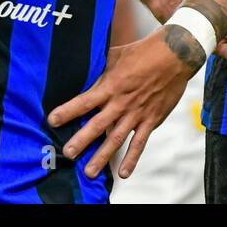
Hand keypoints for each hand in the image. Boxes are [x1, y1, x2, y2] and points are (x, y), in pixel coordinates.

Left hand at [48, 26, 196, 178]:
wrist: (173, 56)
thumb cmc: (142, 52)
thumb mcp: (115, 55)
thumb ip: (99, 67)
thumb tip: (81, 69)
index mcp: (111, 85)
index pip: (85, 101)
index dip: (68, 111)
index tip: (53, 120)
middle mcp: (122, 102)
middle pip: (98, 124)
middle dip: (82, 140)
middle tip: (68, 153)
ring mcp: (137, 113)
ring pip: (117, 138)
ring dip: (102, 156)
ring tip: (89, 171)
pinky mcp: (151, 120)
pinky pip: (140, 142)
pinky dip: (132, 158)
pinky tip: (123, 173)